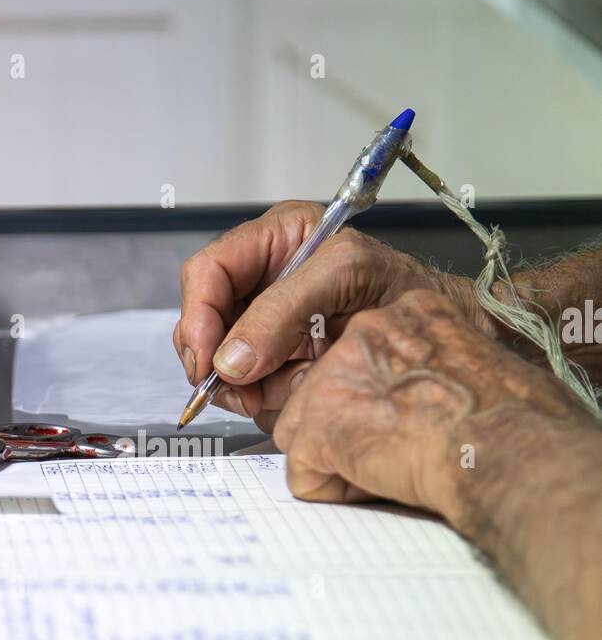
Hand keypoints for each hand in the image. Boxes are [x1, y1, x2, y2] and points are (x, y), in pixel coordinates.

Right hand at [174, 200, 497, 431]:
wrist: (442, 335)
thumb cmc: (406, 288)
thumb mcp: (346, 276)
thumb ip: (284, 310)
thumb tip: (230, 361)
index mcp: (274, 241)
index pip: (208, 271)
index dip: (197, 315)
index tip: (206, 359)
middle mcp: (264, 283)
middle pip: (205, 322)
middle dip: (216, 359)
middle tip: (237, 389)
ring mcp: (270, 327)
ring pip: (223, 362)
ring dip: (244, 385)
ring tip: (282, 387)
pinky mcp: (281, 365)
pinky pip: (251, 389)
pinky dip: (264, 399)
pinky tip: (294, 391)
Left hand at [272, 287, 588, 526]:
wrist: (505, 443)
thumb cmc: (511, 417)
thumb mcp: (473, 364)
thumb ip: (428, 372)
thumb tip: (415, 405)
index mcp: (409, 311)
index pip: (359, 358)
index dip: (377, 401)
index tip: (408, 418)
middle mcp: (366, 331)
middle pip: (322, 392)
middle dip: (347, 430)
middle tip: (399, 447)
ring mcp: (334, 375)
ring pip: (304, 432)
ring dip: (341, 461)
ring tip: (395, 464)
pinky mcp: (319, 424)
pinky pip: (304, 475)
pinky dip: (339, 492)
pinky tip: (384, 480)